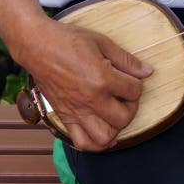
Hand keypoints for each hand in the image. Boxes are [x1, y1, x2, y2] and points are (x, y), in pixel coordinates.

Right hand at [11, 18, 152, 151]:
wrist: (36, 45)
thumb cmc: (68, 40)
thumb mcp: (102, 42)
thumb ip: (126, 60)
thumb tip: (147, 72)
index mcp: (102, 79)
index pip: (134, 91)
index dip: (137, 85)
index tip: (130, 79)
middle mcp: (90, 99)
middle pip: (124, 118)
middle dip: (131, 108)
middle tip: (125, 97)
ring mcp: (75, 110)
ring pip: (104, 138)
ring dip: (115, 129)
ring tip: (114, 114)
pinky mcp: (63, 116)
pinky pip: (81, 142)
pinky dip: (94, 143)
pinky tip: (101, 130)